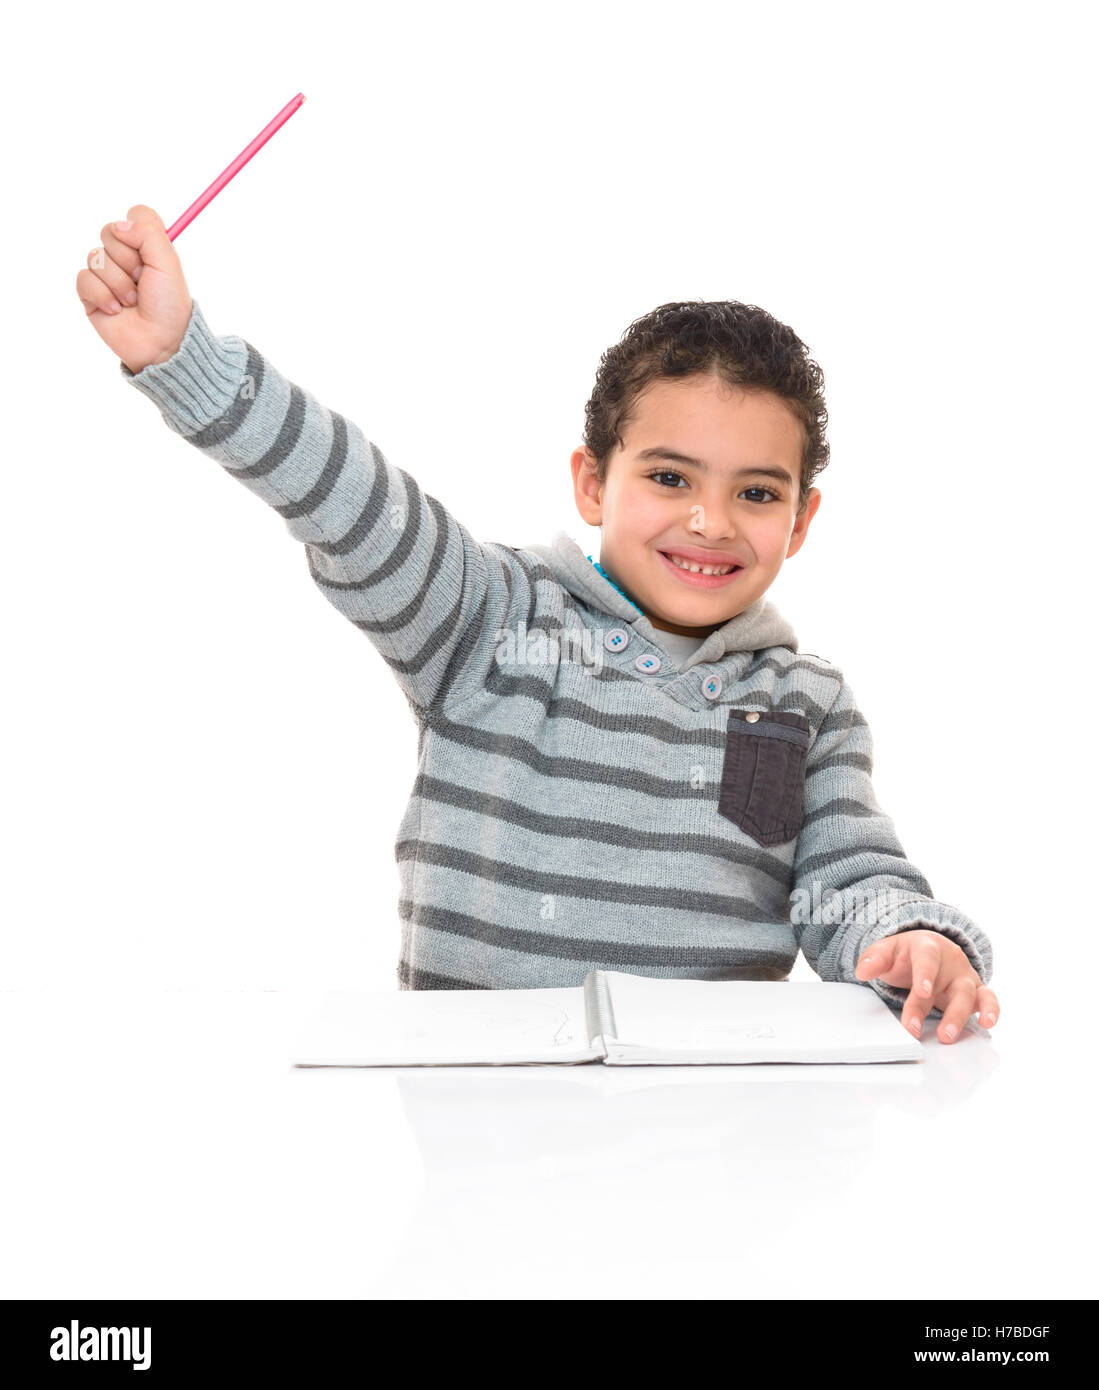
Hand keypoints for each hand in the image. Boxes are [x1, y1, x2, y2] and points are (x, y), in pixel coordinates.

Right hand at [75, 204, 192, 373]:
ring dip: (118, 282)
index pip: (135, 214)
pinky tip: (116, 310)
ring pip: (95, 256)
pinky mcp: (90, 294)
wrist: (161, 344)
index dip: (140, 230)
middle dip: (128, 260)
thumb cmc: (169, 306)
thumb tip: (119, 226)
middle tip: (142, 281)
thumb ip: (148, 233)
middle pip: (109, 231)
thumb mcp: (168, 263)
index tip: (150, 252)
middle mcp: (125, 257)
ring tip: (132, 301)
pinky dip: (102, 295)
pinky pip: (84, 278)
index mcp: (147, 247)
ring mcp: (106, 275)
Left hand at [855, 928, 998, 1043]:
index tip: (922, 992)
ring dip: (957, 1017)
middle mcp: (950, 961)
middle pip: (945, 983)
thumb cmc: (906, 954)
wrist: (928, 950)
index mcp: (927, 946)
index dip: (926, 974)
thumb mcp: (887, 951)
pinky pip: (988, 998)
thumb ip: (874, 959)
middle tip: (914, 1029)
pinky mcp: (976, 990)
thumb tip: (862, 970)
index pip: (928, 958)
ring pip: (967, 995)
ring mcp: (964, 976)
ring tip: (946, 1036)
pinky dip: (992, 1010)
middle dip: (929, 1007)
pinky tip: (988, 1023)